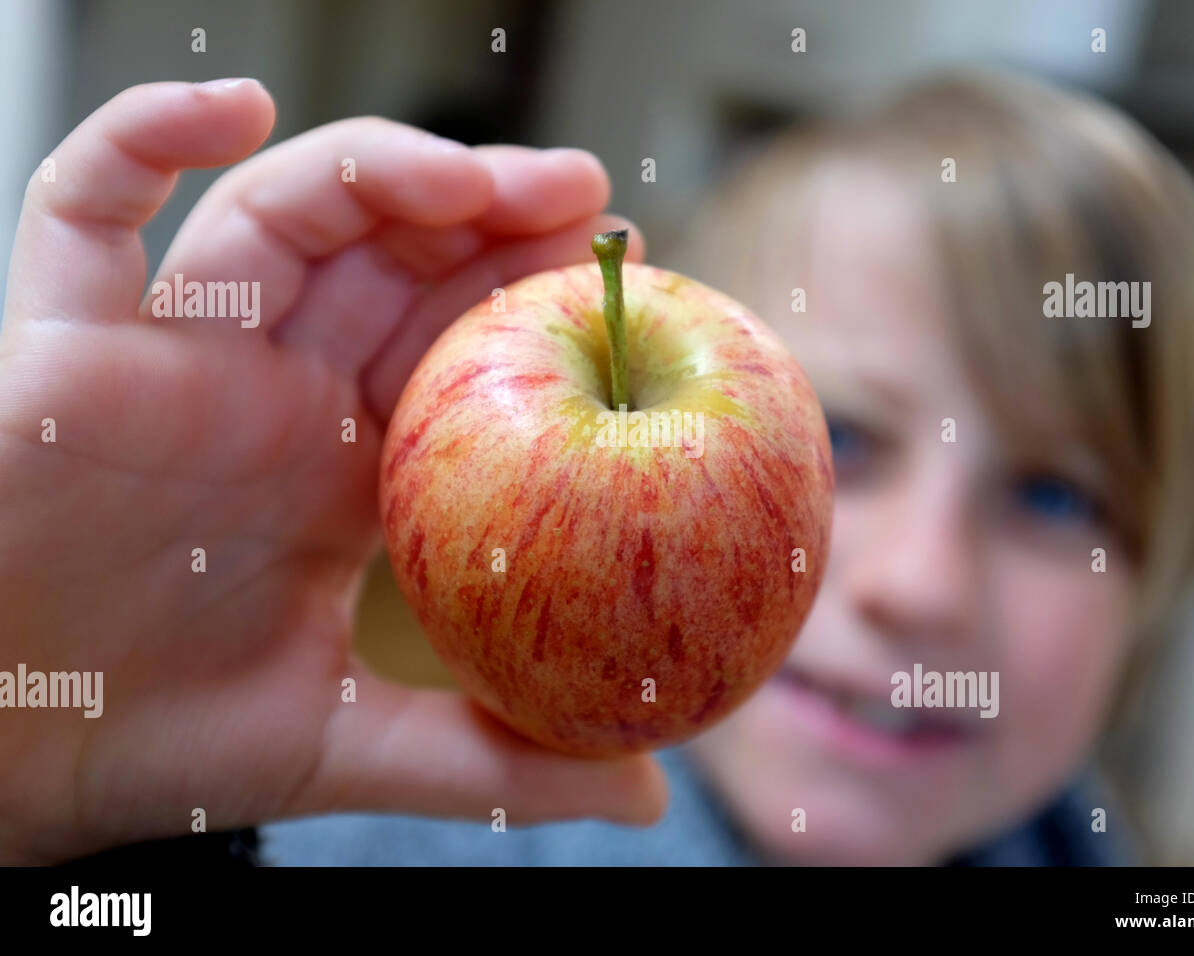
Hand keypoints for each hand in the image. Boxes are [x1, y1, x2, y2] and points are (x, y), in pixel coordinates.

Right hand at [0, 78, 666, 863]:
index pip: (458, 349)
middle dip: (484, 212)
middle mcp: (270, 391)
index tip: (623, 280)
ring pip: (274, 216)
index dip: (532, 303)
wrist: (11, 759)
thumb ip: (496, 761)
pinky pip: (82, 208)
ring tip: (471, 175)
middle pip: (390, 260)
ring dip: (370, 171)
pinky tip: (233, 108)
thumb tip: (645, 789)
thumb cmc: (170, 739)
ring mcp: (173, 356)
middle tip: (584, 196)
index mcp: (347, 461)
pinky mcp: (64, 344)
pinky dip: (141, 139)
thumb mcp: (357, 744)